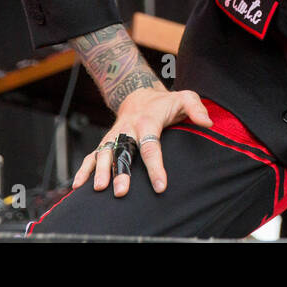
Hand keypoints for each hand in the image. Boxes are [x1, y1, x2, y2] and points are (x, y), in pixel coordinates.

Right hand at [71, 88, 211, 197]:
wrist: (138, 95)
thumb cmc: (165, 102)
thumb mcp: (185, 98)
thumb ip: (196, 108)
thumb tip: (207, 123)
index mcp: (148, 121)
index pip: (151, 146)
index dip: (155, 167)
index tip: (160, 185)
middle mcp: (128, 129)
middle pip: (123, 151)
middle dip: (121, 171)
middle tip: (121, 191)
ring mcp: (115, 135)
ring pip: (105, 153)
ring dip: (100, 171)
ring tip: (99, 189)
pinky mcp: (107, 141)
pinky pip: (92, 155)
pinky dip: (84, 170)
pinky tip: (78, 186)